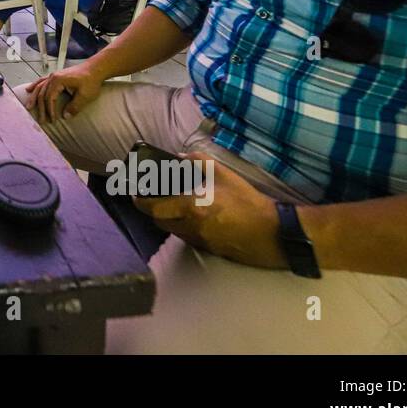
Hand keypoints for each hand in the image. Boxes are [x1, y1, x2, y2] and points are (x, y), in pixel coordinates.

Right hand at [24, 61, 104, 122]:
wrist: (96, 68)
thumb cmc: (91, 81)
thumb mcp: (85, 96)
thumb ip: (74, 107)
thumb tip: (65, 117)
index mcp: (59, 80)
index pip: (50, 98)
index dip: (50, 110)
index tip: (53, 120)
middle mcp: (53, 77)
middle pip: (42, 93)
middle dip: (41, 108)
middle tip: (41, 120)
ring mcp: (54, 75)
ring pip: (39, 87)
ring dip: (34, 98)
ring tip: (29, 107)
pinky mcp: (56, 75)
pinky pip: (42, 81)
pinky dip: (35, 86)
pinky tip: (29, 89)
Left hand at [129, 152, 287, 268]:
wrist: (273, 233)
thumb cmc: (249, 203)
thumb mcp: (225, 176)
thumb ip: (200, 163)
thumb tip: (182, 158)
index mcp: (191, 207)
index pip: (153, 207)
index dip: (139, 201)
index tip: (133, 193)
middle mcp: (190, 227)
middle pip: (159, 220)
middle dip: (152, 209)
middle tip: (153, 197)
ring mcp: (199, 241)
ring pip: (172, 230)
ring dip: (168, 218)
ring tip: (174, 205)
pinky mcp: (209, 249)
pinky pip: (187, 237)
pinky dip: (183, 227)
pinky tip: (194, 217)